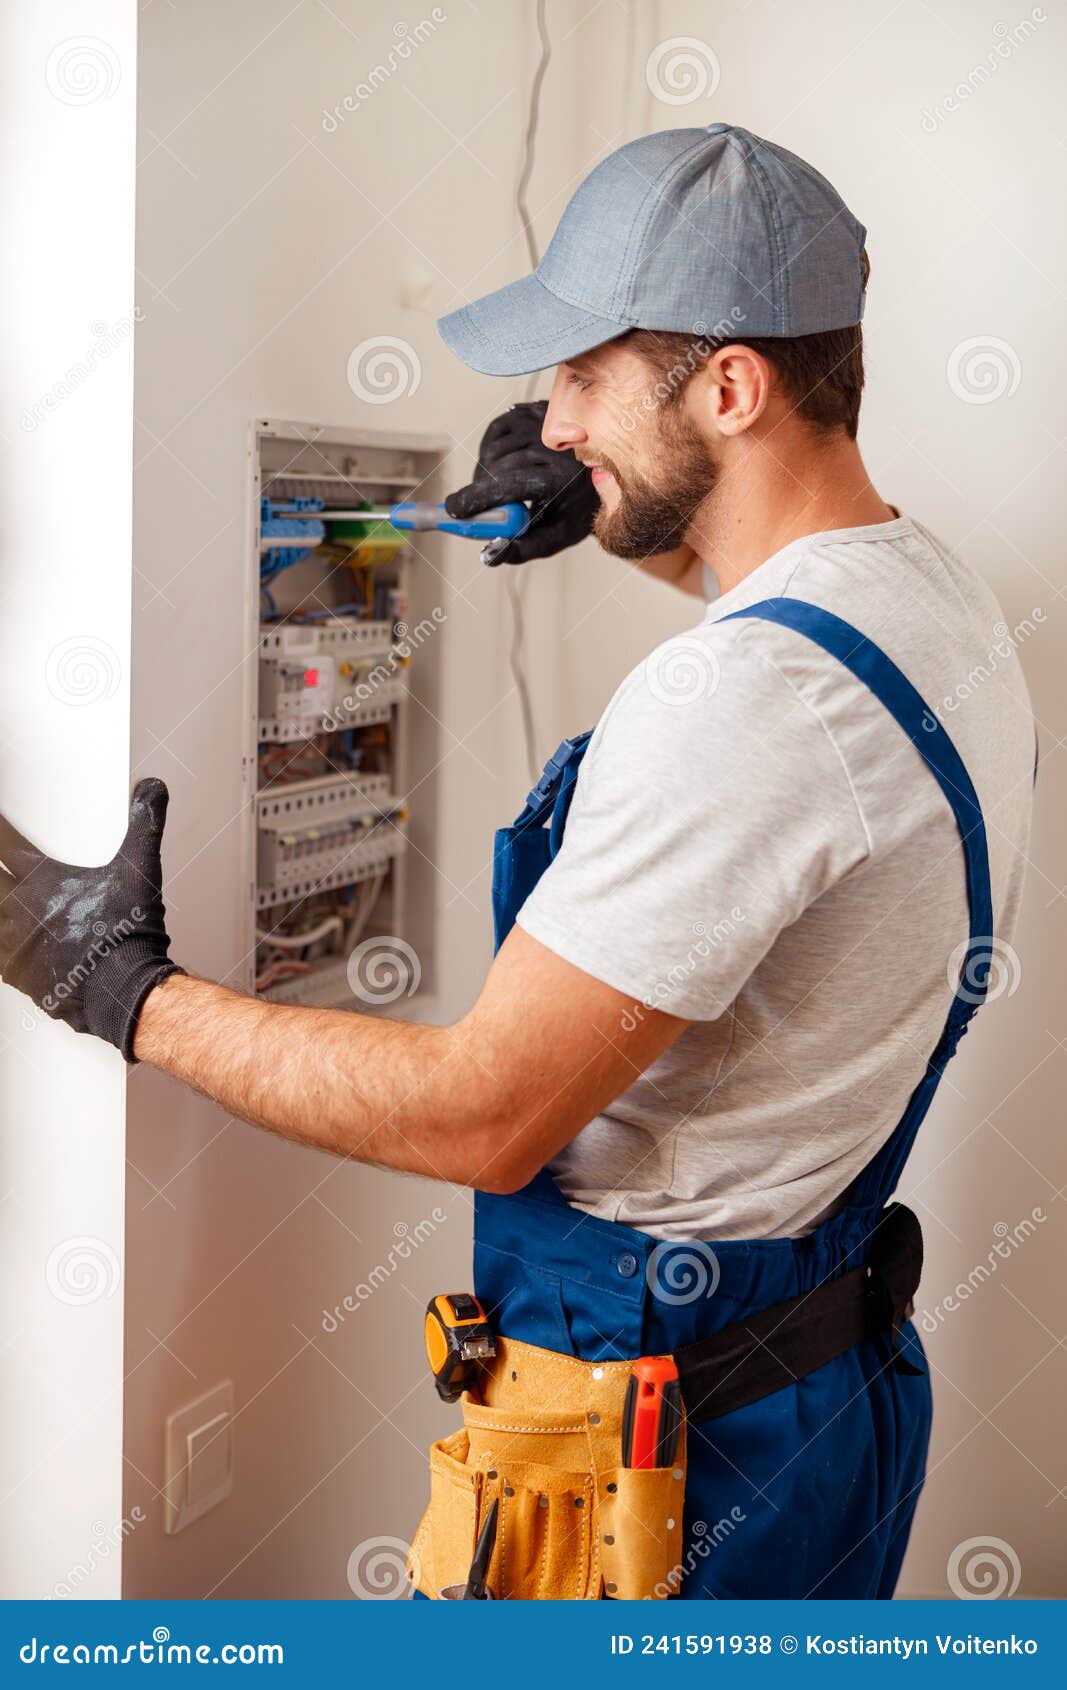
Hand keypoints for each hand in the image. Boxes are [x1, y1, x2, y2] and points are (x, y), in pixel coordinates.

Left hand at [0, 778, 183, 1060]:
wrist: (122, 989)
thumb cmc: (125, 935)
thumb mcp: (139, 869)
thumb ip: (145, 824)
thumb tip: (151, 789)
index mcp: (43, 882)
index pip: (6, 845)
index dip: (0, 831)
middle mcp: (20, 911)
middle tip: (2, 870)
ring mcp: (16, 945)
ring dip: (1, 911)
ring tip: (8, 908)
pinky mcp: (20, 976)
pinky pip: (1, 959)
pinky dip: (6, 950)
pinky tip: (13, 948)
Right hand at [445, 400, 597, 565]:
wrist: (603, 476)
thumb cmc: (574, 512)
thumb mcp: (553, 538)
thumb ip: (521, 549)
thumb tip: (488, 555)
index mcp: (559, 480)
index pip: (508, 486)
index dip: (476, 499)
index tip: (452, 510)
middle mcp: (553, 448)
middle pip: (495, 468)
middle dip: (479, 492)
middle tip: (477, 508)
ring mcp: (545, 426)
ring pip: (493, 450)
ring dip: (484, 473)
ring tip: (497, 489)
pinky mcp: (537, 412)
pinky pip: (497, 430)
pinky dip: (490, 450)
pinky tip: (503, 464)